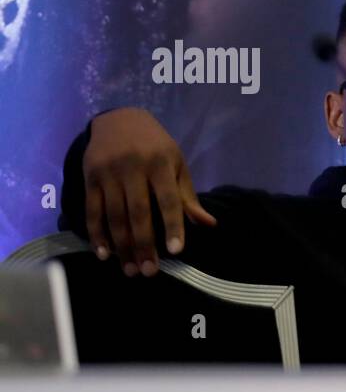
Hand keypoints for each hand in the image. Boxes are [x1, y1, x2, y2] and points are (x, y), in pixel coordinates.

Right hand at [82, 108, 216, 275]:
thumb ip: (188, 196)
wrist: (119, 119)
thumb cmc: (156, 147)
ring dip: (122, 246)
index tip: (176, 251)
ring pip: (114, 215)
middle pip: (138, 213)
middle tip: (149, 272)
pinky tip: (104, 254)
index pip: (169, 200)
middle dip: (144, 245)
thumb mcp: (176, 164)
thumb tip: (209, 224)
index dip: (173, 225)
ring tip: (130, 270)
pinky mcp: (89, 177)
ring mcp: (108, 173)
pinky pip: (92, 210)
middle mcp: (133, 168)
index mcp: (160, 163)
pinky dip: (97, 234)